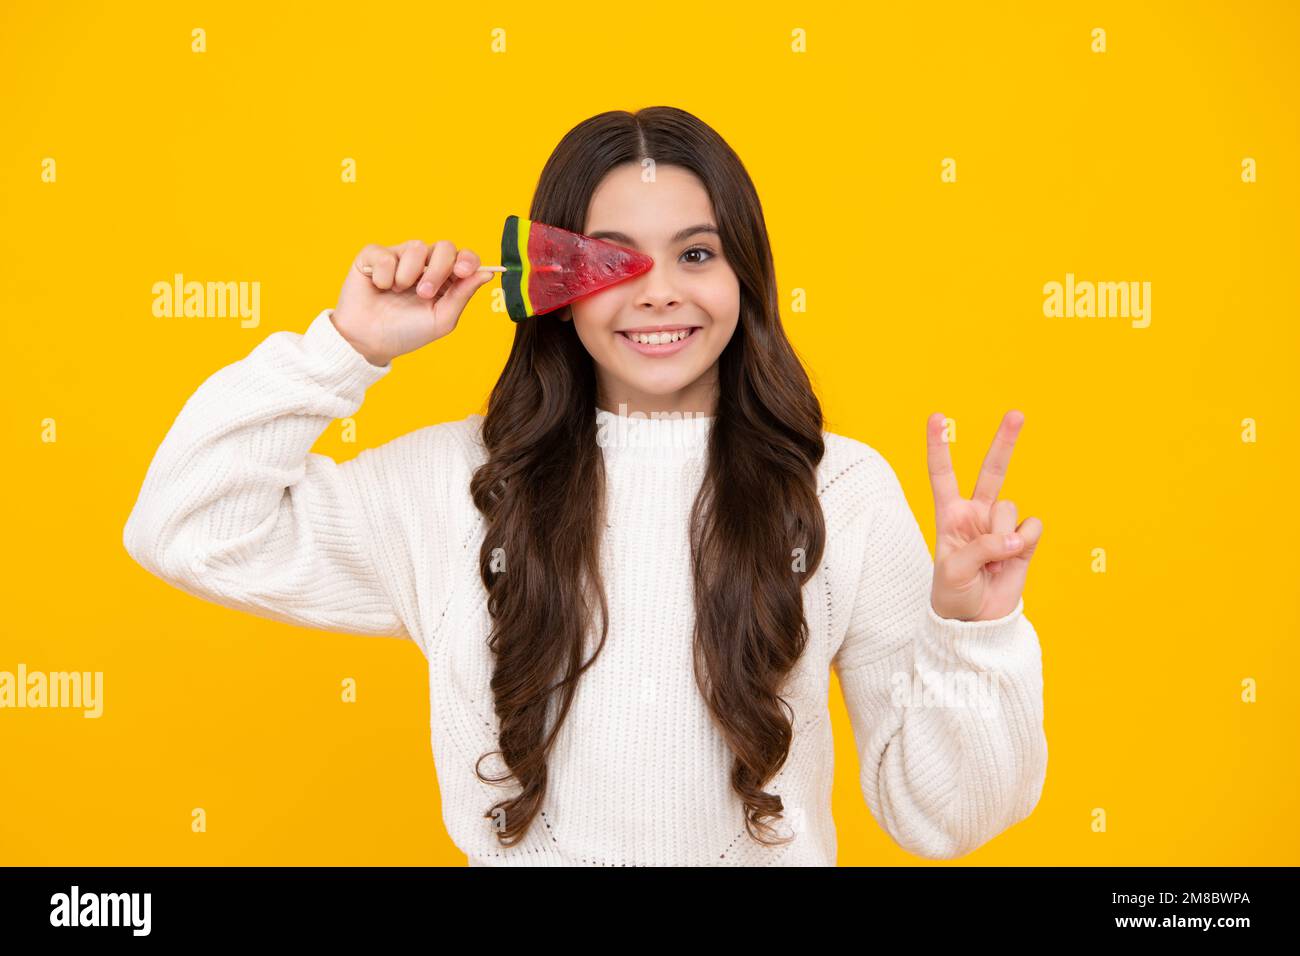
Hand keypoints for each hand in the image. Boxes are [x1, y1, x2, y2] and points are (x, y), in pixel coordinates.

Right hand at [331, 239, 493, 365]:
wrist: (369, 341)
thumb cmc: (406, 332)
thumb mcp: (441, 319)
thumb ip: (463, 295)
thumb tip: (487, 274)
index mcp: (445, 279)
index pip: (464, 258)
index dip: (467, 259)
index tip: (464, 271)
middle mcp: (425, 265)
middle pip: (445, 247)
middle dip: (438, 269)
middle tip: (424, 293)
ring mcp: (400, 257)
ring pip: (416, 247)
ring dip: (408, 274)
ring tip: (398, 291)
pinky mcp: (374, 256)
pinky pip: (385, 254)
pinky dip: (384, 275)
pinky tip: (379, 287)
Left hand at [926, 410, 1042, 621]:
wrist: (976, 621)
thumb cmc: (953, 594)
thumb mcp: (954, 571)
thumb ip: (982, 548)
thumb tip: (1016, 538)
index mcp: (950, 515)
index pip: (942, 474)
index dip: (940, 446)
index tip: (937, 417)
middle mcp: (977, 514)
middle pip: (992, 471)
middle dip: (1005, 442)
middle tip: (1017, 413)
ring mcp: (1002, 526)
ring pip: (1011, 508)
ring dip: (1003, 534)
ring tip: (992, 560)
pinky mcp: (1024, 542)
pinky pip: (1032, 528)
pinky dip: (1025, 542)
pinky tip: (1013, 558)